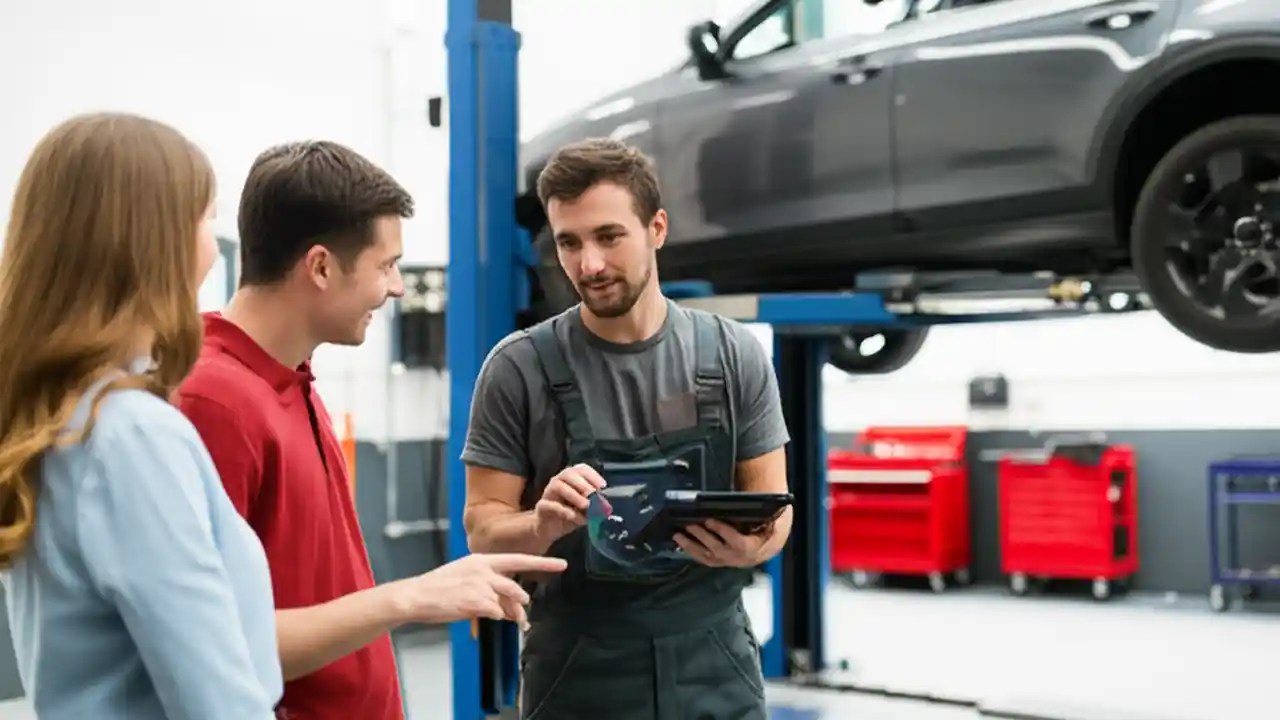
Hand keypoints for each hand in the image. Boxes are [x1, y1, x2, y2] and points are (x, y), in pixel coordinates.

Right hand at [390, 553, 567, 629]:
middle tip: (522, 617)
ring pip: (509, 602)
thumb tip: (510, 605)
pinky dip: (494, 617)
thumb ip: (490, 586)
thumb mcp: (466, 577)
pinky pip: (496, 613)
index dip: (542, 563)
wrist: (417, 595)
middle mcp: (484, 569)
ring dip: (513, 614)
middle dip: (521, 604)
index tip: (561, 564)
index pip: (519, 560)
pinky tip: (481, 617)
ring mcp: (480, 585)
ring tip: (512, 621)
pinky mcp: (476, 601)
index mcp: (482, 559)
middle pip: (516, 588)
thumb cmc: (440, 588)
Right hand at [533, 463, 606, 542]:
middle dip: (583, 483)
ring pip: (558, 485)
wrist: (548, 530)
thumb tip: (605, 506)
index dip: (592, 475)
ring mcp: (548, 493)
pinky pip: (550, 505)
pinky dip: (564, 511)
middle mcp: (558, 482)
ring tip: (586, 506)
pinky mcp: (541, 507)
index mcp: (570, 479)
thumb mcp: (585, 511)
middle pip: (568, 473)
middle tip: (594, 495)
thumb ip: (594, 506)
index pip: (580, 469)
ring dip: (574, 494)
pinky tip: (576, 518)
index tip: (603, 486)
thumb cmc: (569, 516)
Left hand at [674, 519, 768, 567]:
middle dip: (702, 537)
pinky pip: (705, 560)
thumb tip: (746, 492)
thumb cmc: (768, 529)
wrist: (768, 547)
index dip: (723, 532)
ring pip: (709, 557)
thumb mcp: (770, 520)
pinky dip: (693, 551)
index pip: (738, 543)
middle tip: (689, 525)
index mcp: (755, 546)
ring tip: (678, 535)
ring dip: (692, 546)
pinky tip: (682, 543)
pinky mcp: (721, 562)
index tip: (709, 520)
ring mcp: (729, 561)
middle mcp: (740, 557)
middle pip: (718, 549)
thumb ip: (758, 511)